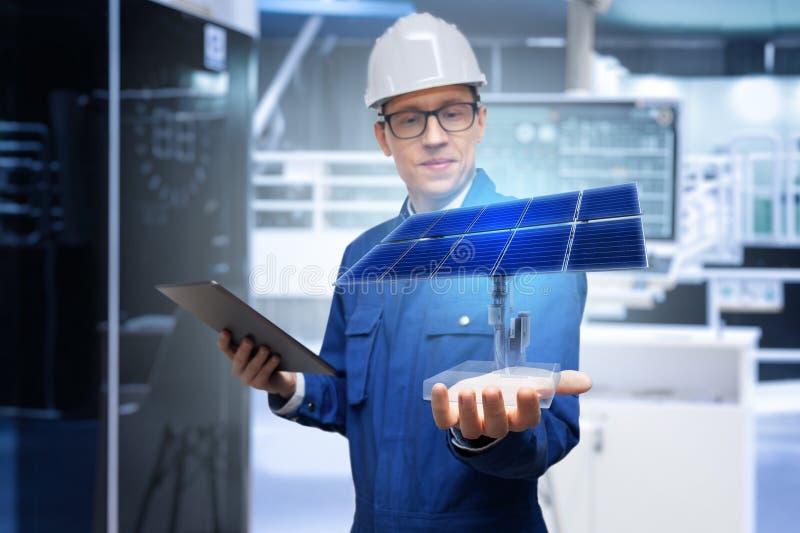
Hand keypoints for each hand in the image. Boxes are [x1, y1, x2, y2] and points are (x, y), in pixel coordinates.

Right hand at [217, 330, 296, 397]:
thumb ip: (257, 336)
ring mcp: (247, 378)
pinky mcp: (260, 384)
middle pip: (238, 359)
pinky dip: (270, 364)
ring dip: (259, 357)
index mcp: (234, 354)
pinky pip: (264, 374)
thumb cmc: (268, 352)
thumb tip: (259, 328)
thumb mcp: (261, 342)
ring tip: (265, 348)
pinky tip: (276, 356)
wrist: (280, 373)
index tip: (226, 330)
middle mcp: (238, 368)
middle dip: (243, 349)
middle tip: (248, 339)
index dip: (224, 340)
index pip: (225, 348)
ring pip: (252, 367)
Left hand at [430, 370, 592, 439]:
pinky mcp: (450, 418)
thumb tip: (587, 382)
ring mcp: (471, 424)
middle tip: (492, 390)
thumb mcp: (533, 386)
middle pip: (496, 426)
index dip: (528, 407)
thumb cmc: (510, 394)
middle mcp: (495, 426)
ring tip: (468, 391)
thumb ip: (559, 384)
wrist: (481, 403)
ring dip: (467, 410)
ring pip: (469, 427)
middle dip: (494, 409)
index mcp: (518, 419)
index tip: (529, 390)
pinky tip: (438, 387)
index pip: (527, 419)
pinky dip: (438, 405)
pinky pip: (443, 419)